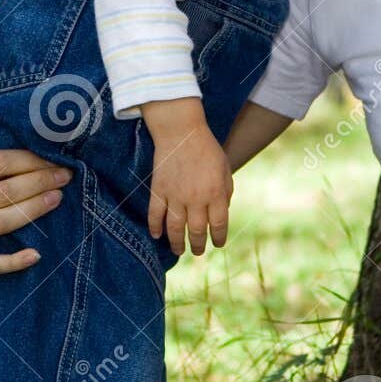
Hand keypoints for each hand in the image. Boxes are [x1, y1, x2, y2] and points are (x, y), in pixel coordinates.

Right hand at [141, 97, 231, 256]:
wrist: (181, 130)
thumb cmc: (206, 148)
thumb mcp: (225, 168)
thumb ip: (225, 191)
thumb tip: (222, 211)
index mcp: (215, 193)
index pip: (219, 224)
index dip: (219, 237)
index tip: (217, 243)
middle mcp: (196, 198)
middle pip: (196, 231)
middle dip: (197, 245)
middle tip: (197, 251)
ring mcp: (175, 195)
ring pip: (174, 228)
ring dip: (177, 243)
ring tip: (179, 251)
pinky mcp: (159, 189)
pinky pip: (155, 214)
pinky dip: (155, 227)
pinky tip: (157, 235)